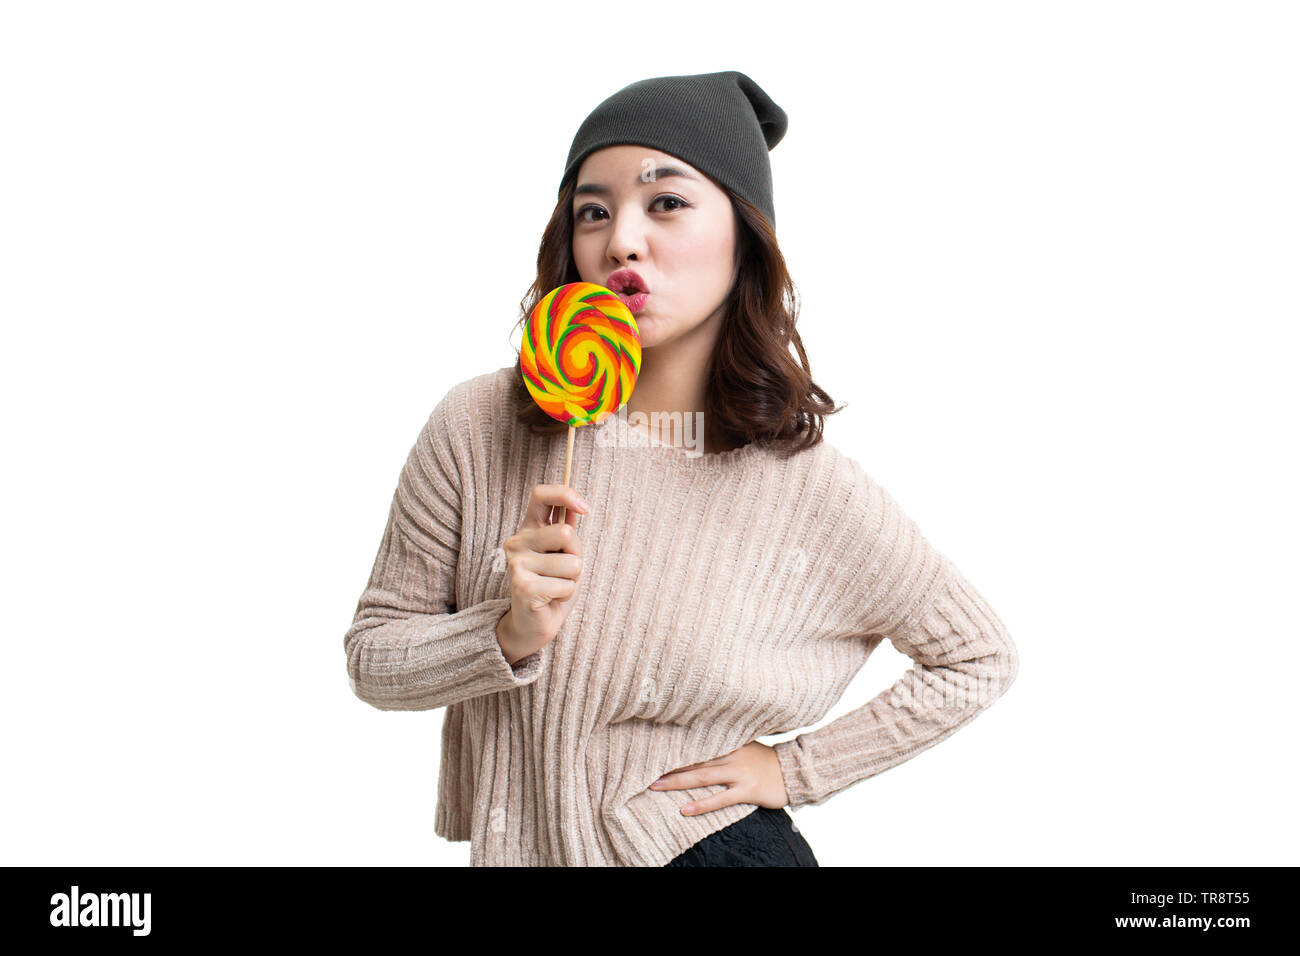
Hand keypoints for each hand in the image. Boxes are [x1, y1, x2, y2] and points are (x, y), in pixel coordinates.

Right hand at [496, 483, 588, 664]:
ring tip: (556, 587)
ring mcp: (517, 564)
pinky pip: (566, 585)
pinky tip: (550, 599)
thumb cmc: (552, 587)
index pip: (541, 495)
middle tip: (564, 571)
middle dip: (576, 555)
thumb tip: (578, 506)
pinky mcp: (523, 587)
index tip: (585, 508)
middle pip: (566, 533)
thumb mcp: (564, 555)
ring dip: (572, 579)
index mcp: (528, 530)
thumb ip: (567, 531)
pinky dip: (566, 594)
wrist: (533, 624)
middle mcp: (517, 542)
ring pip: (571, 563)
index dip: (565, 494)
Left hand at [648, 741, 789, 816]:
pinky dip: (702, 804)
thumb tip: (700, 745)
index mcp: (728, 743)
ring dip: (678, 782)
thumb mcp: (746, 745)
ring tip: (656, 785)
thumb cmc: (768, 760)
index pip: (696, 744)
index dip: (674, 746)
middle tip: (645, 769)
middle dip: (669, 765)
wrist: (795, 770)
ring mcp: (738, 773)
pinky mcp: (747, 790)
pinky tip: (685, 810)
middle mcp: (730, 756)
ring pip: (702, 777)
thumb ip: (725, 745)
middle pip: (693, 760)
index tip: (652, 747)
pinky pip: (720, 799)